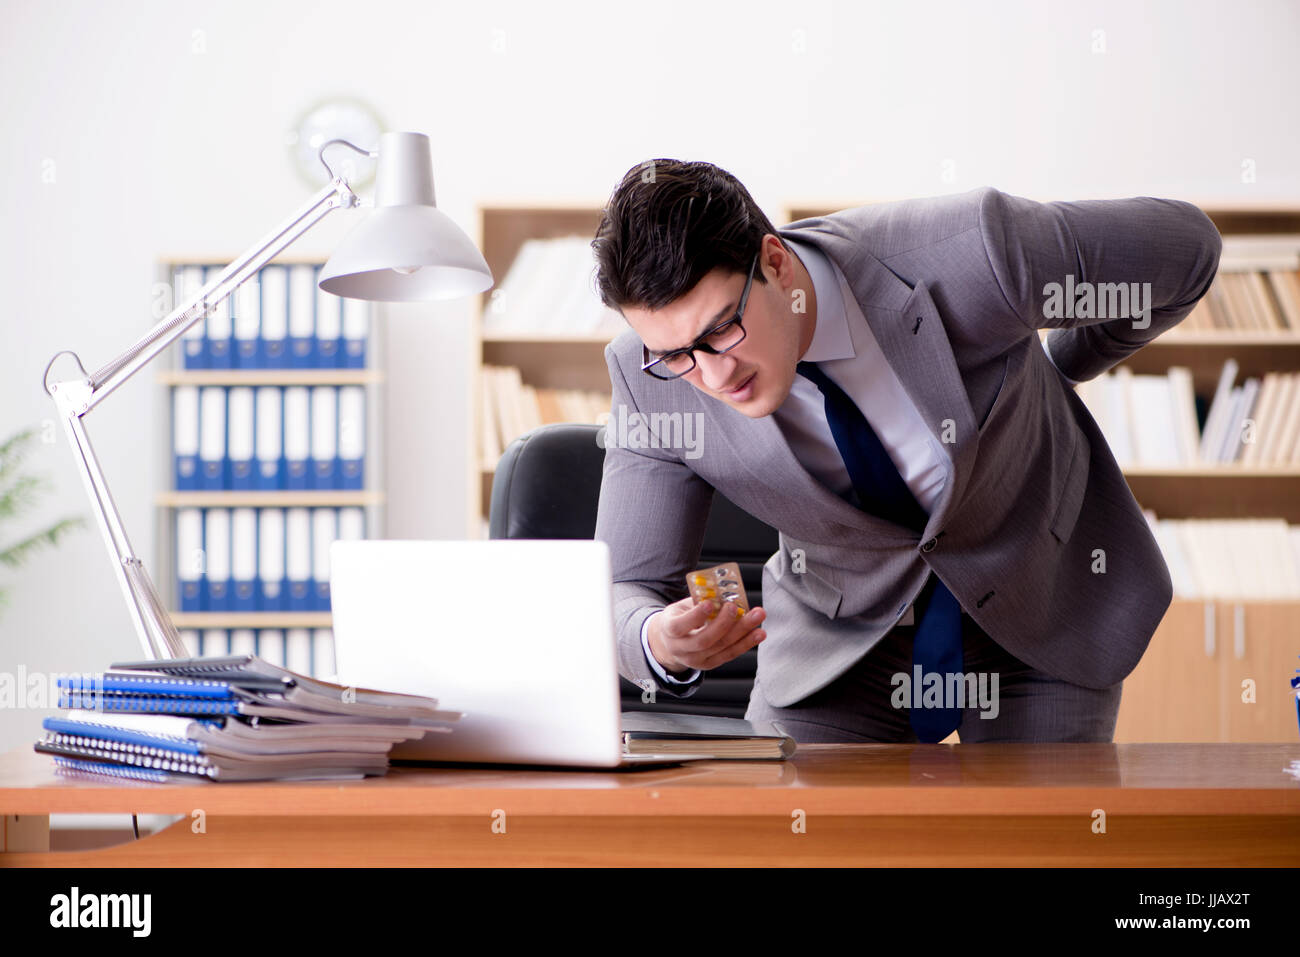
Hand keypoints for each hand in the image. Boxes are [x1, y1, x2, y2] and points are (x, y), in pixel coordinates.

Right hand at [646, 596, 765, 675]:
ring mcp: (695, 660)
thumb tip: (724, 593)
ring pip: (720, 648)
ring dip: (742, 633)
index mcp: (669, 630)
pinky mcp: (709, 664)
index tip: (710, 604)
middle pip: (704, 640)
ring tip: (757, 618)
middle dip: (724, 623)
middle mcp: (681, 649)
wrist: (670, 642)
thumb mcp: (682, 607)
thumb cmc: (680, 618)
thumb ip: (699, 601)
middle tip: (737, 608)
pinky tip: (758, 633)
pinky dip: (746, 643)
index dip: (696, 616)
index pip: (680, 626)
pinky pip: (729, 654)